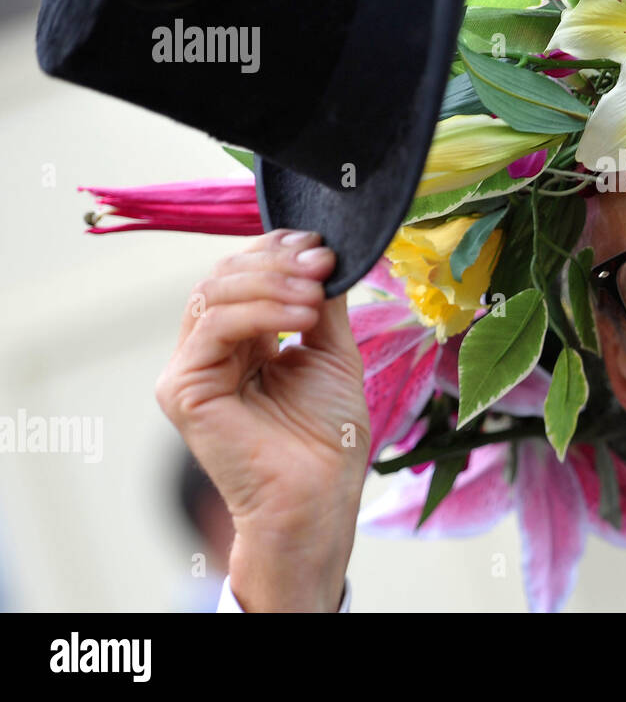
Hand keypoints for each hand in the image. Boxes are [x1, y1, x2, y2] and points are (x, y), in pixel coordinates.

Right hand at [156, 229, 370, 610]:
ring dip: (272, 282)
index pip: (244, 274)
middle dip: (277, 262)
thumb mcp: (331, 350)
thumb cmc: (328, 435)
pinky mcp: (183, 388)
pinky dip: (260, 310)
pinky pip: (213, 325)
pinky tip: (300, 318)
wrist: (319, 492)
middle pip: (224, 275)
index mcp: (242, 340)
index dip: (278, 250)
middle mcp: (209, 350)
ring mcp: (191, 369)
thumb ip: (320, 303)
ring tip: (315, 295)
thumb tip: (321, 253)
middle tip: (322, 263)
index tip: (320, 244)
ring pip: (214, 292)